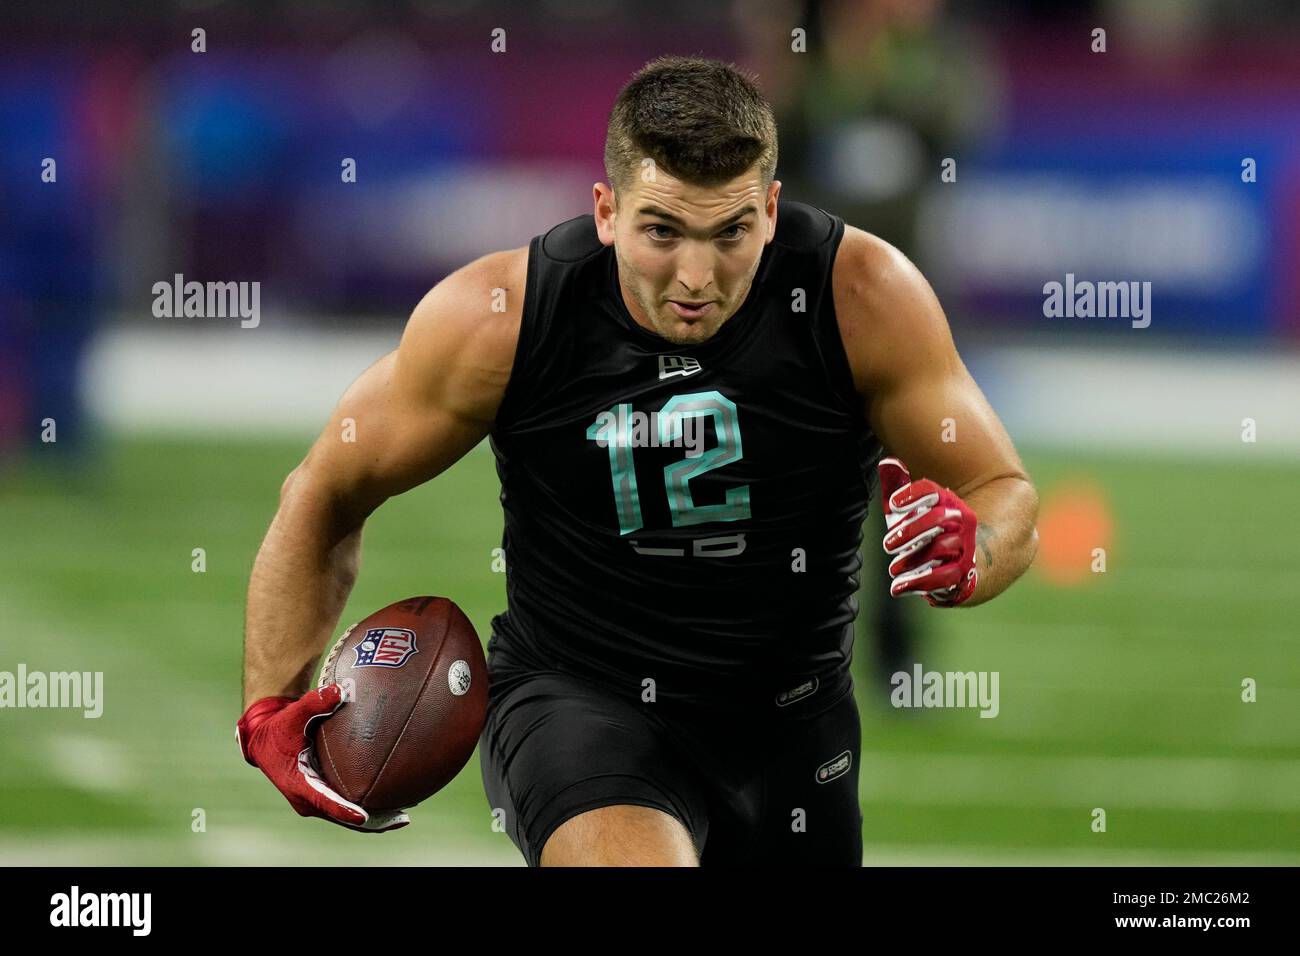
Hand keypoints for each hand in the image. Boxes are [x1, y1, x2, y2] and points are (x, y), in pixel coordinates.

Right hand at [236, 684, 409, 831]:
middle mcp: (306, 799)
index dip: (344, 810)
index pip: (324, 801)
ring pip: (345, 817)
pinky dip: (367, 810)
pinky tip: (391, 806)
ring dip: (373, 820)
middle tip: (400, 819)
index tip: (364, 816)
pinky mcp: (320, 796)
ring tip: (402, 818)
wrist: (264, 739)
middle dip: (371, 821)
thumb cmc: (279, 728)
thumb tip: (338, 691)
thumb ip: (313, 702)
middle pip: (342, 816)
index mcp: (297, 784)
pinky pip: (345, 808)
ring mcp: (313, 801)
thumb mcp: (292, 714)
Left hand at [877, 456, 978, 606]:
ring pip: (941, 548)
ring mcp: (964, 548)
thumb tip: (887, 462)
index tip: (893, 504)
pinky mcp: (963, 573)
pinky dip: (919, 583)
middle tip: (888, 544)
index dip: (913, 494)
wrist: (968, 564)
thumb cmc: (931, 534)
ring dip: (913, 558)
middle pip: (938, 519)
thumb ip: (899, 488)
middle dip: (910, 530)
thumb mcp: (915, 510)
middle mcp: (961, 523)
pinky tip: (897, 587)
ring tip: (893, 567)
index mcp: (949, 503)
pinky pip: (944, 577)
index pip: (933, 492)